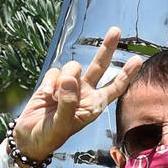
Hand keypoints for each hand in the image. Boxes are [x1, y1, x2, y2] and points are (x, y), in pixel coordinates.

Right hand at [12, 25, 141, 159]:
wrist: (29, 137)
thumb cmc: (50, 136)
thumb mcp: (61, 125)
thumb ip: (68, 104)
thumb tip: (69, 79)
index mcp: (93, 106)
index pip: (115, 88)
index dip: (126, 74)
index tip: (138, 60)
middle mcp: (85, 93)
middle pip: (99, 66)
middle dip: (107, 48)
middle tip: (116, 30)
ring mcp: (69, 86)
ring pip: (73, 67)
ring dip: (64, 79)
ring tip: (54, 98)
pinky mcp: (53, 81)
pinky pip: (56, 71)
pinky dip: (50, 82)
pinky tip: (46, 95)